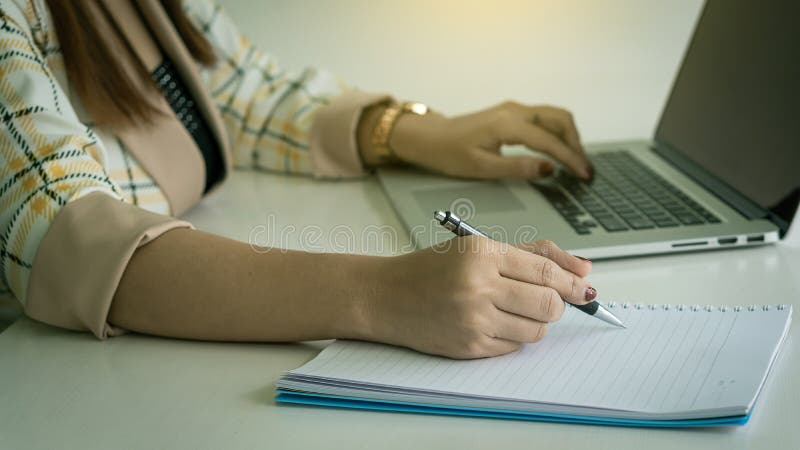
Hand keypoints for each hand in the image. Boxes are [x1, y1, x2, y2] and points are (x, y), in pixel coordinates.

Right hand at [366, 237, 594, 358]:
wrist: (385, 296)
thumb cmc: (429, 270)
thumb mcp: (477, 248)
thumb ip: (532, 255)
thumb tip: (582, 269)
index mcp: (481, 253)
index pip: (545, 271)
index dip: (573, 282)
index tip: (586, 288)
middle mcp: (477, 286)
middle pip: (548, 303)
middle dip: (555, 303)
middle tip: (544, 298)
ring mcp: (473, 319)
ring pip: (536, 329)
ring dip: (534, 321)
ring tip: (512, 309)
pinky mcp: (469, 346)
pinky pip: (514, 347)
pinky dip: (513, 336)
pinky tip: (492, 322)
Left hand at [391, 101, 591, 179]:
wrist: (430, 137)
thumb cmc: (449, 153)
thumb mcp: (481, 168)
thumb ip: (516, 168)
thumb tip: (548, 169)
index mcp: (507, 124)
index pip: (549, 141)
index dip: (570, 158)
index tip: (584, 174)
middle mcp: (514, 111)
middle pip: (560, 120)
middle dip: (576, 144)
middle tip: (584, 170)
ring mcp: (514, 109)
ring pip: (554, 116)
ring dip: (570, 136)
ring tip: (576, 162)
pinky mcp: (512, 113)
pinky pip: (544, 118)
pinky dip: (558, 132)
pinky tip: (560, 150)